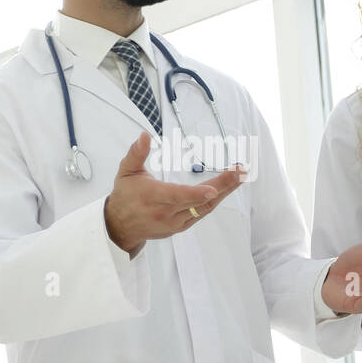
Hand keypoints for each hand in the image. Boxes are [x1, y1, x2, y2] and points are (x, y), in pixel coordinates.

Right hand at [104, 132, 245, 255]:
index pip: (176, 196)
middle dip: (222, 186)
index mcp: (152, 196)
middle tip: (240, 172)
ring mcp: (175, 222)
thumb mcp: (126, 171)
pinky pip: (201, 213)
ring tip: (240, 176)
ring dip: (224, 192)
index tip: (212, 190)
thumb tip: (144, 135)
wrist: (121, 226)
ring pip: (204, 208)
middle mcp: (166, 212)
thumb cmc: (125, 195)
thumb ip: (136, 153)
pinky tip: (227, 188)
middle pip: (198, 201)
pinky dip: (215, 200)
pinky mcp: (181, 226)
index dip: (195, 194)